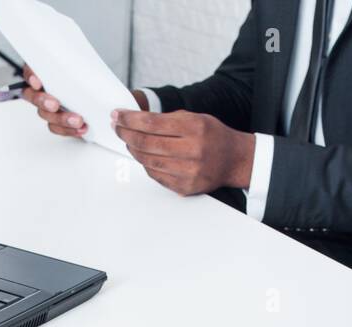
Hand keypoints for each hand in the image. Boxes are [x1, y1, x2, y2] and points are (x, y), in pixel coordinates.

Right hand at [20, 64, 146, 136]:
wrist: (96, 91)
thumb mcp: (81, 64)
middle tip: (55, 105)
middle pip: (34, 97)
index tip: (37, 82)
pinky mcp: (58, 121)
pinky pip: (58, 128)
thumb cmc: (84, 73)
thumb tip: (82, 61)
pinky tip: (82, 129)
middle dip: (44, 101)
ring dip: (61, 119)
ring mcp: (48, 107)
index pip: (30, 70)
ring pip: (46, 115)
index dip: (31, 76)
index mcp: (43, 72)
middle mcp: (41, 90)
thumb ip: (76, 63)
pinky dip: (69, 130)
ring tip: (78, 121)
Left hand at [110, 109, 255, 195]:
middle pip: (146, 143)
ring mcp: (189, 171)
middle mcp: (192, 150)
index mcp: (194, 128)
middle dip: (126, 134)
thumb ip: (167, 119)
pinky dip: (145, 164)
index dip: (129, 119)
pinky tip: (143, 155)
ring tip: (128, 140)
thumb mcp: (195, 118)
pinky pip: (156, 176)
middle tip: (117, 127)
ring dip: (133, 150)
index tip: (117, 115)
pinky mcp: (185, 187)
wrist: (234, 160)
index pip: (151, 123)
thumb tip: (135, 120)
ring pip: (148, 161)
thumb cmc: (212, 136)